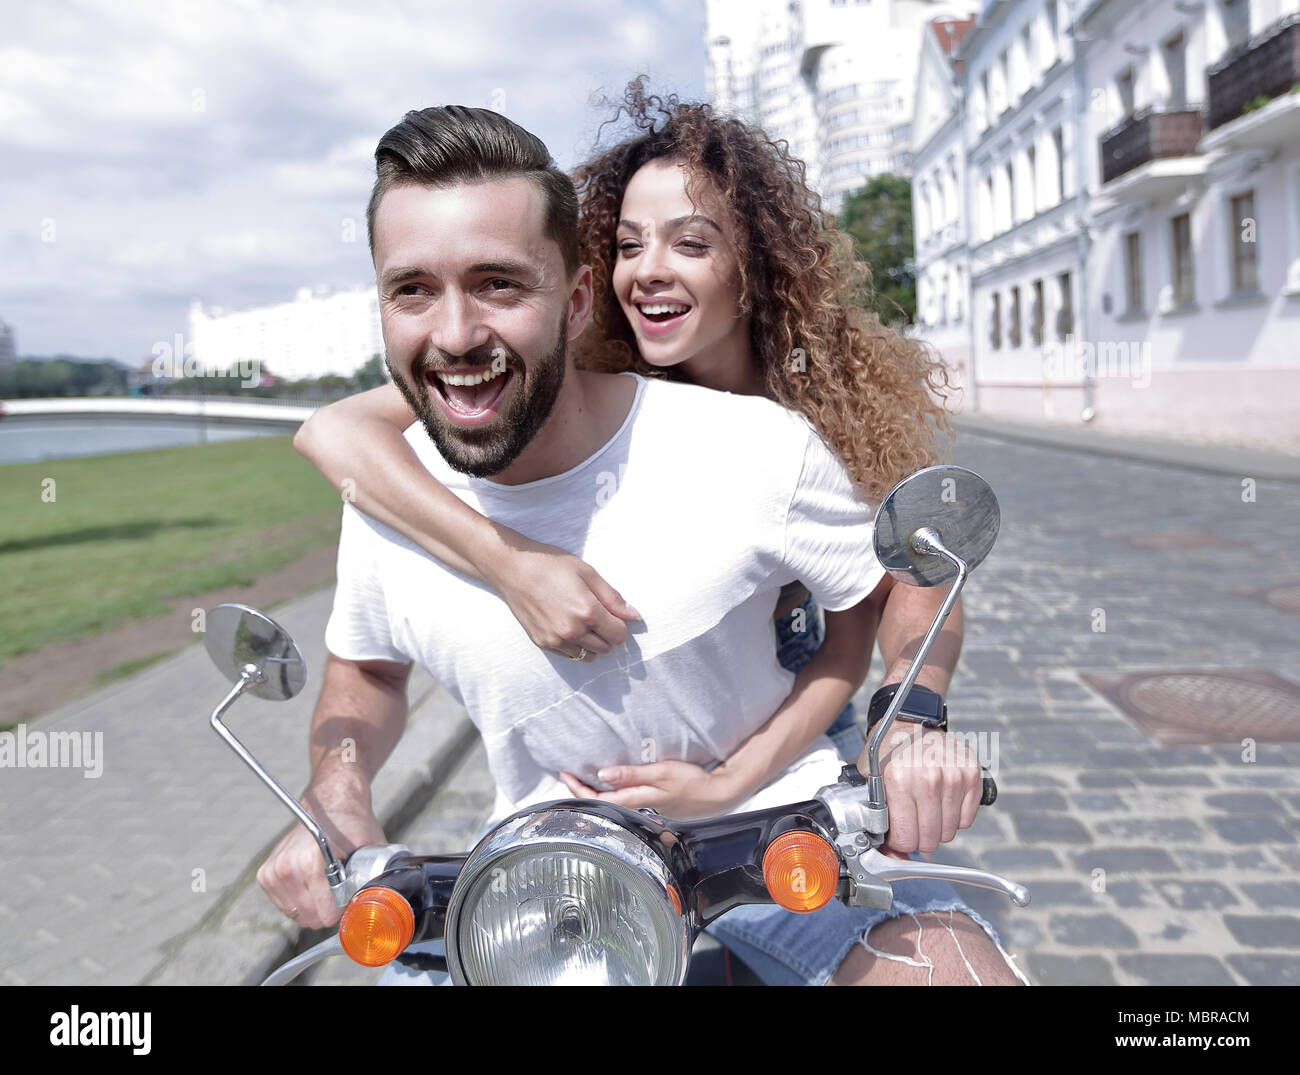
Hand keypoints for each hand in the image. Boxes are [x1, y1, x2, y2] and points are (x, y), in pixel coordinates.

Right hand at [256, 774, 386, 929]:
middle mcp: (286, 867)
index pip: (326, 912)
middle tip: (339, 886)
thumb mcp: (372, 849)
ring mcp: (272, 872)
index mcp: (310, 862)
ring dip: (314, 905)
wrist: (329, 802)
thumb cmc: (353, 825)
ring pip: (297, 914)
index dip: (344, 908)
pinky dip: (300, 900)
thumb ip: (375, 878)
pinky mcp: (265, 875)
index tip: (351, 894)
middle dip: (329, 908)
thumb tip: (382, 904)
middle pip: (311, 917)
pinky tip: (311, 882)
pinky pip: (285, 906)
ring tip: (325, 881)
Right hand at [484, 537, 639, 659]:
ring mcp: (556, 640)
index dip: (619, 624)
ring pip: (588, 654)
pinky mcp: (542, 643)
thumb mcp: (588, 573)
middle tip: (595, 614)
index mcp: (588, 612)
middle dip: (606, 633)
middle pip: (606, 647)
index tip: (611, 613)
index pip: (619, 634)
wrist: (513, 569)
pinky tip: (567, 626)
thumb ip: (613, 598)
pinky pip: (570, 655)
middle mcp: (572, 630)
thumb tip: (634, 616)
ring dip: (591, 642)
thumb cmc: (551, 565)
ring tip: (580, 621)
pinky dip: (575, 646)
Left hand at [558, 761, 742, 819]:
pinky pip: (623, 800)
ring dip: (595, 792)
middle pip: (601, 803)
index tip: (565, 774)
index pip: (598, 799)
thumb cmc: (692, 783)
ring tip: (582, 778)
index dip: (579, 788)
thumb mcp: (661, 772)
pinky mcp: (652, 806)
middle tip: (567, 774)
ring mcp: (644, 809)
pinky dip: (611, 792)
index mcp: (637, 800)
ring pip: (612, 802)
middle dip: (581, 790)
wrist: (717, 795)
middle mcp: (637, 808)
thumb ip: (632, 774)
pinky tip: (610, 784)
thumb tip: (603, 774)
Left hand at [867, 725, 981, 854]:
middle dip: (918, 838)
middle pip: (930, 839)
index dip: (900, 842)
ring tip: (926, 808)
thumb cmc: (887, 755)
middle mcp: (928, 777)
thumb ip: (877, 824)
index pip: (905, 837)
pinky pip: (967, 818)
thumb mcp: (869, 784)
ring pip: (949, 831)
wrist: (908, 723)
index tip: (898, 833)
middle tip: (912, 823)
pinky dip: (955, 816)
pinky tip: (942, 801)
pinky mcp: (972, 772)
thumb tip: (896, 861)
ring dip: (937, 827)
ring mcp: (953, 774)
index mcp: (898, 779)